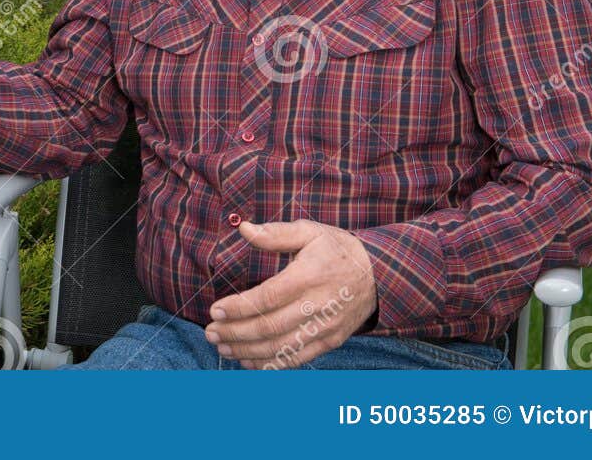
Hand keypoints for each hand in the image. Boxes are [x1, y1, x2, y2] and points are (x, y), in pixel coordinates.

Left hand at [204, 219, 377, 368]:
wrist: (380, 275)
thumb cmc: (338, 249)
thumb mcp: (311, 231)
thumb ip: (276, 233)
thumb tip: (244, 228)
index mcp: (309, 276)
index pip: (268, 297)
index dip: (239, 307)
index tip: (215, 310)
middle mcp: (318, 305)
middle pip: (270, 326)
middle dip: (235, 332)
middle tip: (210, 332)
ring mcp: (325, 327)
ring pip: (281, 346)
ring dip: (247, 350)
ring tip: (222, 347)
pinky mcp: (331, 341)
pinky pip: (298, 357)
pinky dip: (271, 363)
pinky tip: (248, 361)